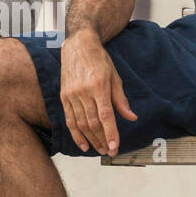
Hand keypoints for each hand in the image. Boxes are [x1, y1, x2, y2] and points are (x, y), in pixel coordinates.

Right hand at [59, 31, 137, 154]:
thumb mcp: (115, 76)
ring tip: (100, 149)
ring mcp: (71, 95)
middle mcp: (83, 92)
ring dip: (91, 139)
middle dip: (102, 140)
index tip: (115, 147)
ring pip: (81, 123)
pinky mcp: (64, 96)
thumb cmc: (99, 59)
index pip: (105, 115)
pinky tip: (83, 144)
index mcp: (98, 86)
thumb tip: (131, 117)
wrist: (78, 45)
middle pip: (93, 123)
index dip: (110, 133)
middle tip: (110, 151)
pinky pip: (69, 119)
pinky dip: (76, 134)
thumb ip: (121, 99)